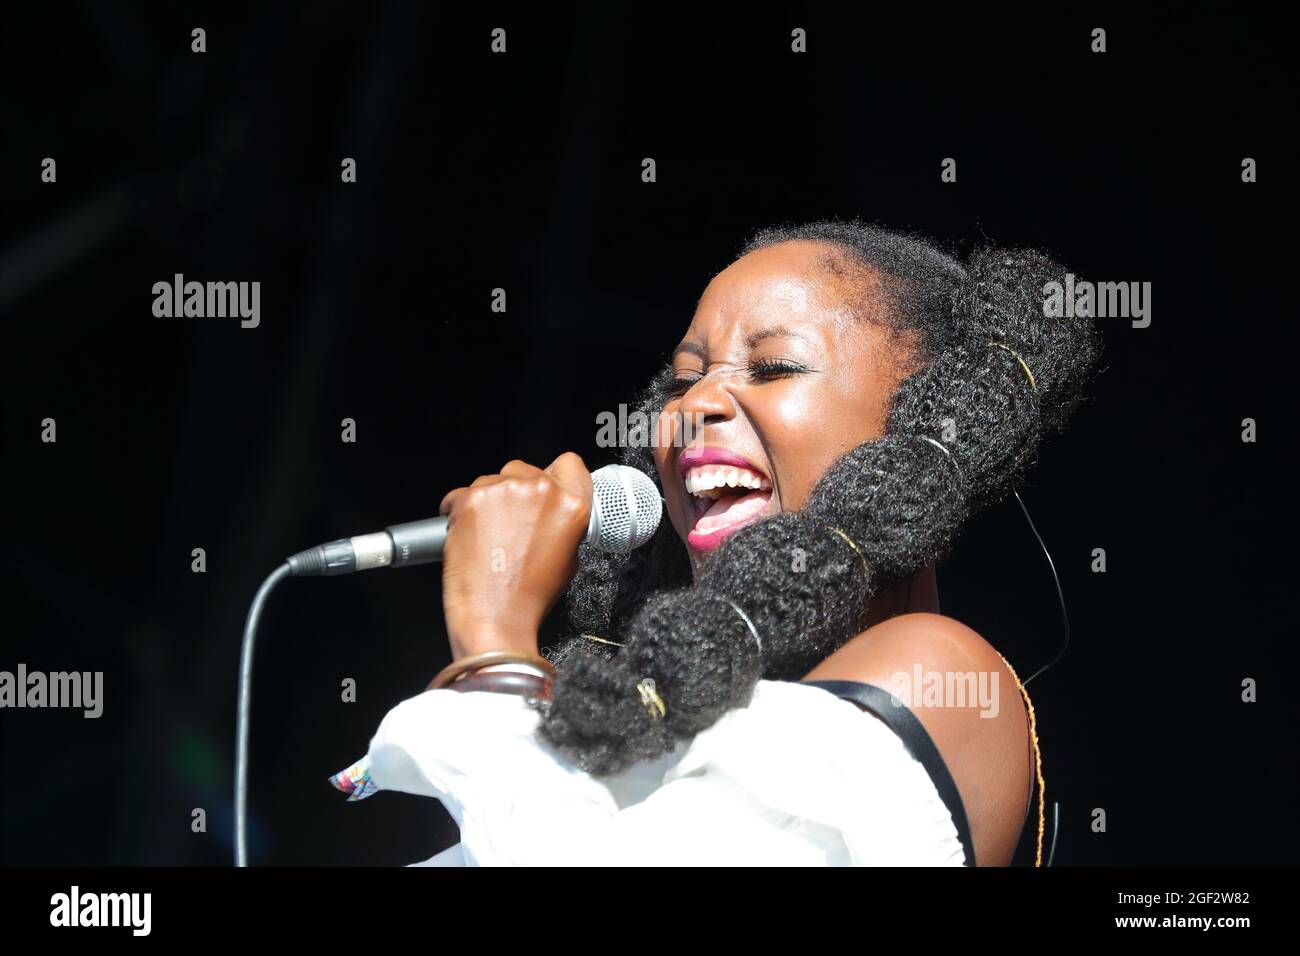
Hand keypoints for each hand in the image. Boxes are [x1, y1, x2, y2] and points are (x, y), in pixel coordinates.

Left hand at [438, 452, 591, 660]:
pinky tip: (466, 536)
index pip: (569, 464)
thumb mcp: (569, 559)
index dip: (554, 476)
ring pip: (491, 480)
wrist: (495, 618)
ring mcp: (504, 490)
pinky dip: (459, 511)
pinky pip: (460, 495)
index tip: (541, 488)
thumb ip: (564, 522)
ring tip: (486, 538)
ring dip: (487, 502)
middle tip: (508, 524)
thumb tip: (547, 511)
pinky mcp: (471, 498)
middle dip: (514, 492)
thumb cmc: (529, 597)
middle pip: (525, 469)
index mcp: (572, 504)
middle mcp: (541, 490)